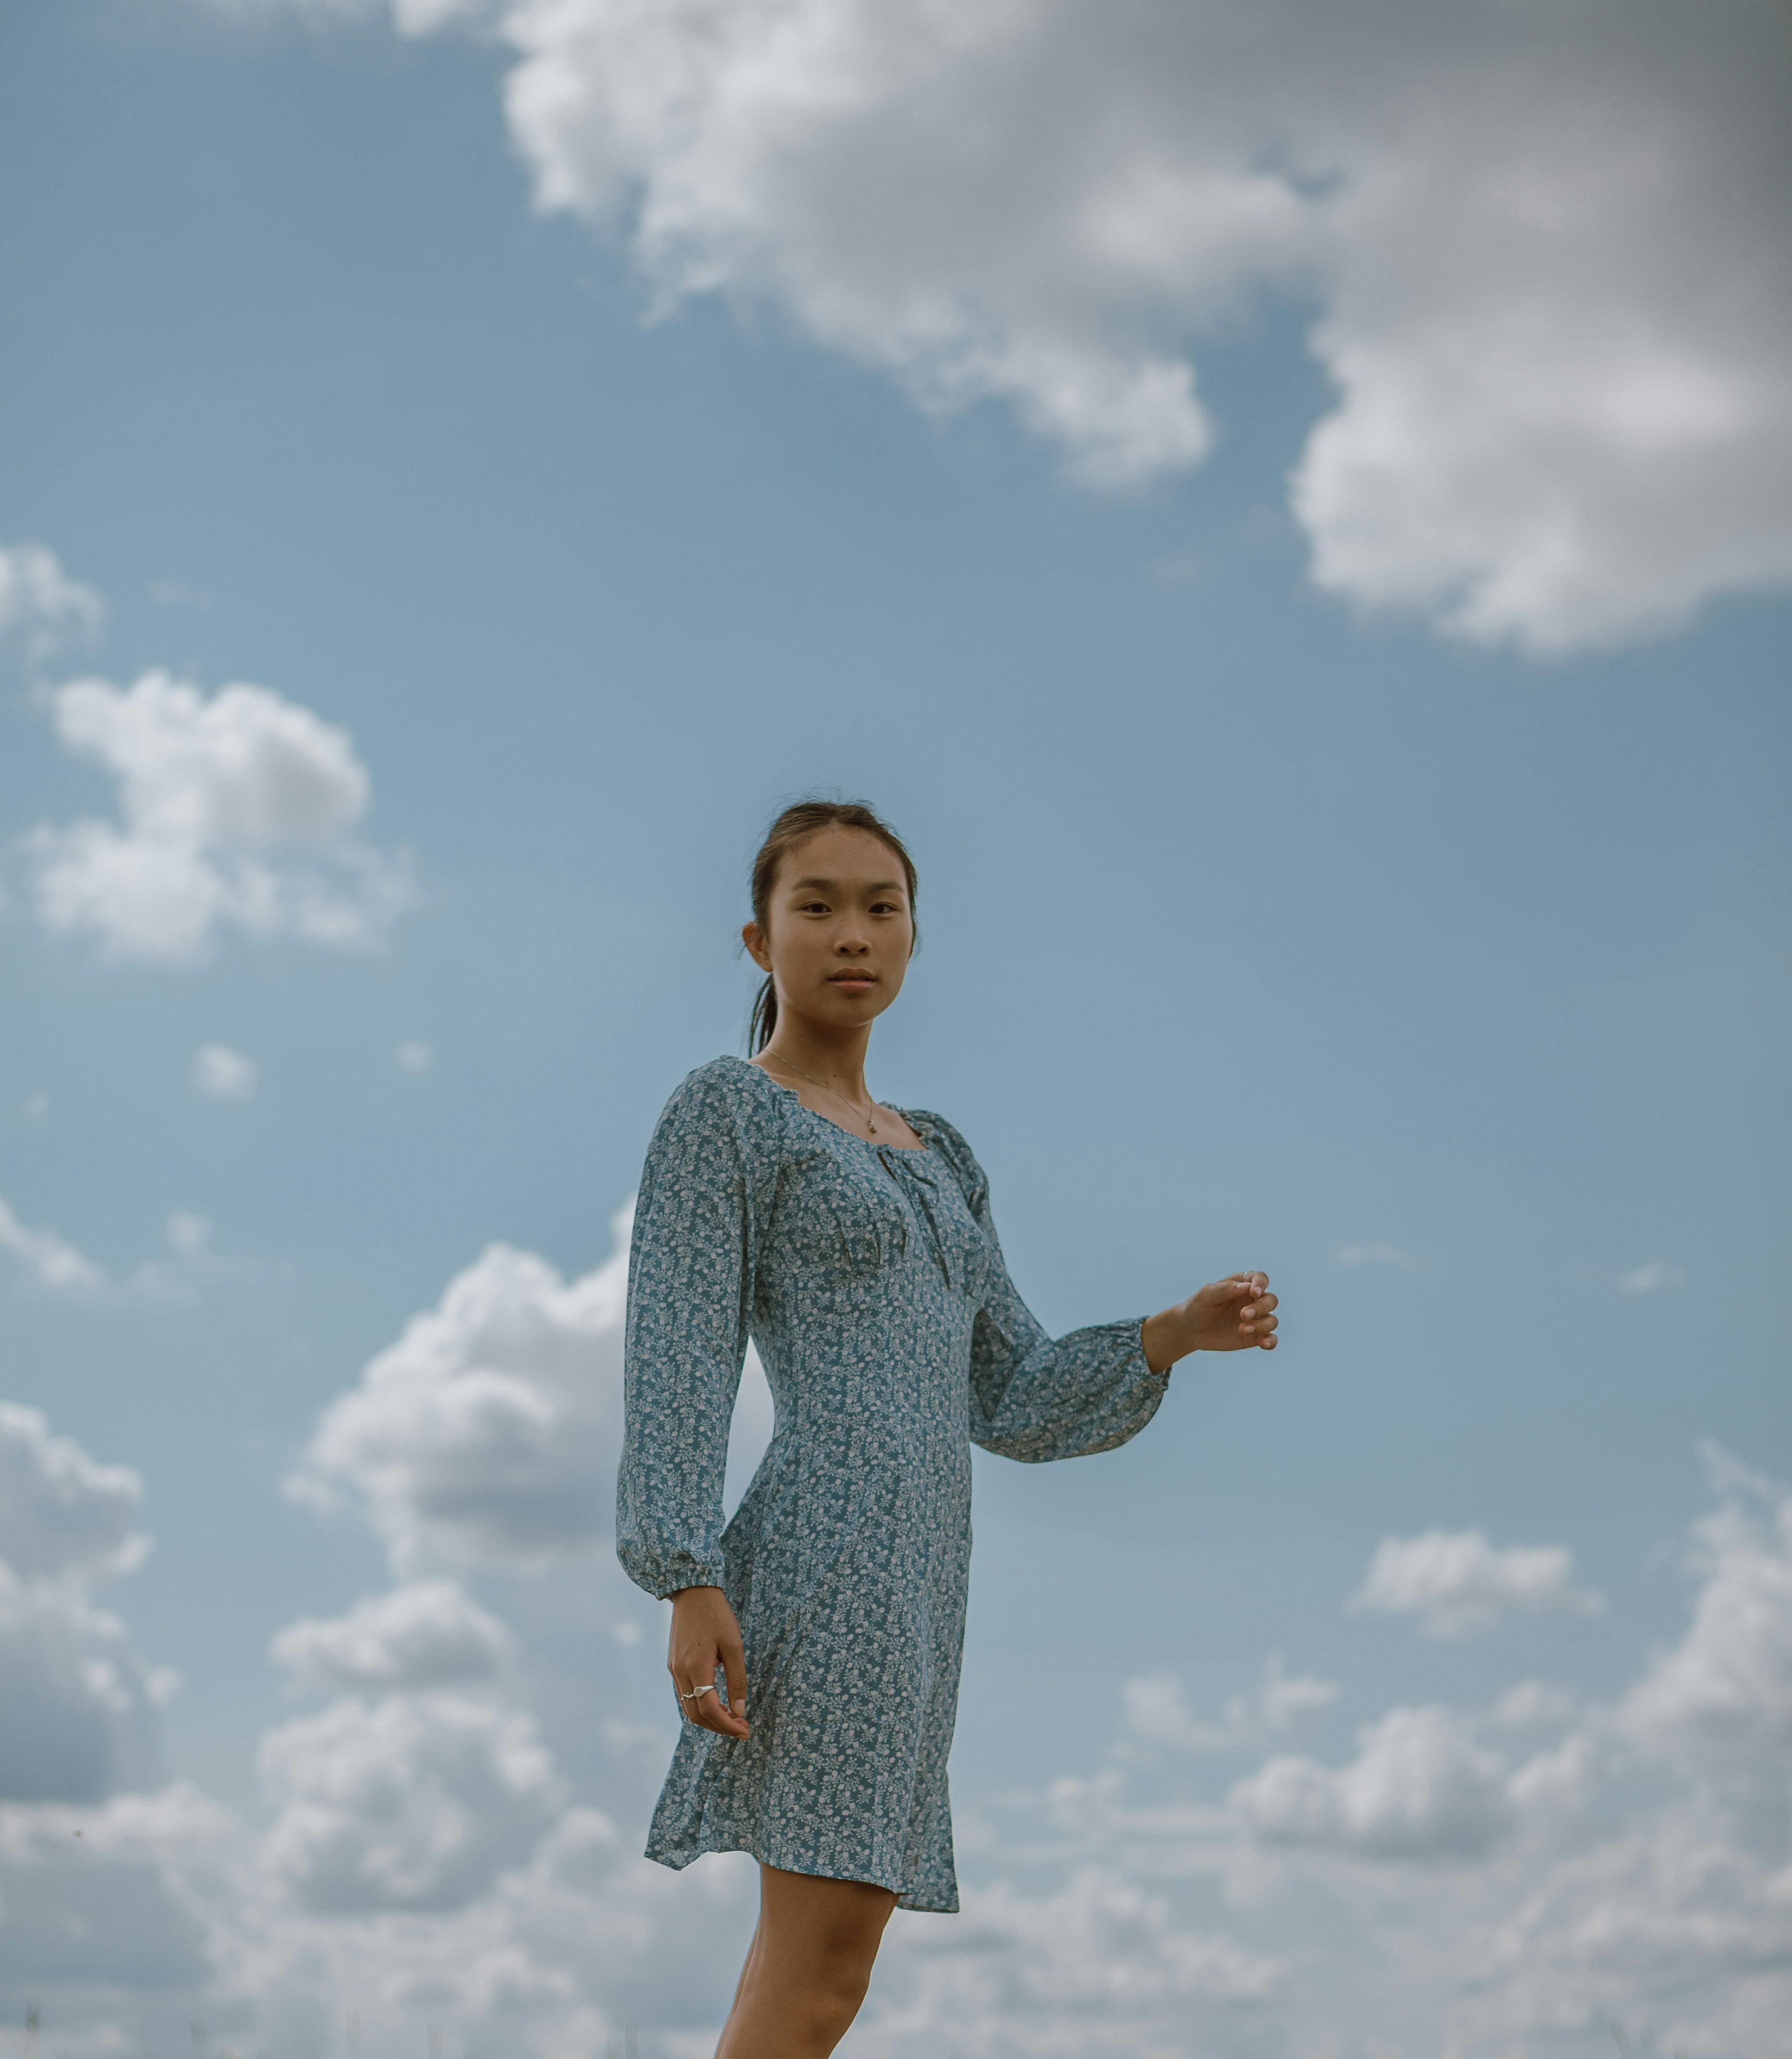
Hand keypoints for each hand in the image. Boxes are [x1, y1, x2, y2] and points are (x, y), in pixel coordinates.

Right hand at [667, 1585, 749, 1739]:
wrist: (692, 1592)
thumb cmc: (717, 1615)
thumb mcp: (733, 1645)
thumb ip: (737, 1679)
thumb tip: (740, 1710)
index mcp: (695, 1667)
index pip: (709, 1710)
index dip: (727, 1725)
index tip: (745, 1730)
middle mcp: (680, 1672)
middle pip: (696, 1715)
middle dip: (720, 1727)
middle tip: (742, 1727)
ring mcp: (673, 1669)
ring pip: (689, 1707)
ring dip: (710, 1718)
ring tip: (734, 1717)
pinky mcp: (673, 1665)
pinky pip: (685, 1695)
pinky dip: (701, 1705)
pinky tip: (719, 1702)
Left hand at [1186, 1272, 1277, 1352]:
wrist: (1191, 1330)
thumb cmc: (1198, 1307)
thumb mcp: (1207, 1295)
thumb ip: (1225, 1289)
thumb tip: (1246, 1287)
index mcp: (1242, 1285)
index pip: (1260, 1279)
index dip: (1261, 1284)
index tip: (1253, 1292)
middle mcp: (1252, 1301)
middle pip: (1270, 1300)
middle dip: (1260, 1307)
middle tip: (1243, 1314)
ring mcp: (1255, 1319)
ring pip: (1272, 1320)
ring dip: (1262, 1325)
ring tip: (1242, 1329)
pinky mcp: (1254, 1337)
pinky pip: (1270, 1338)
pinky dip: (1271, 1341)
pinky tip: (1264, 1344)